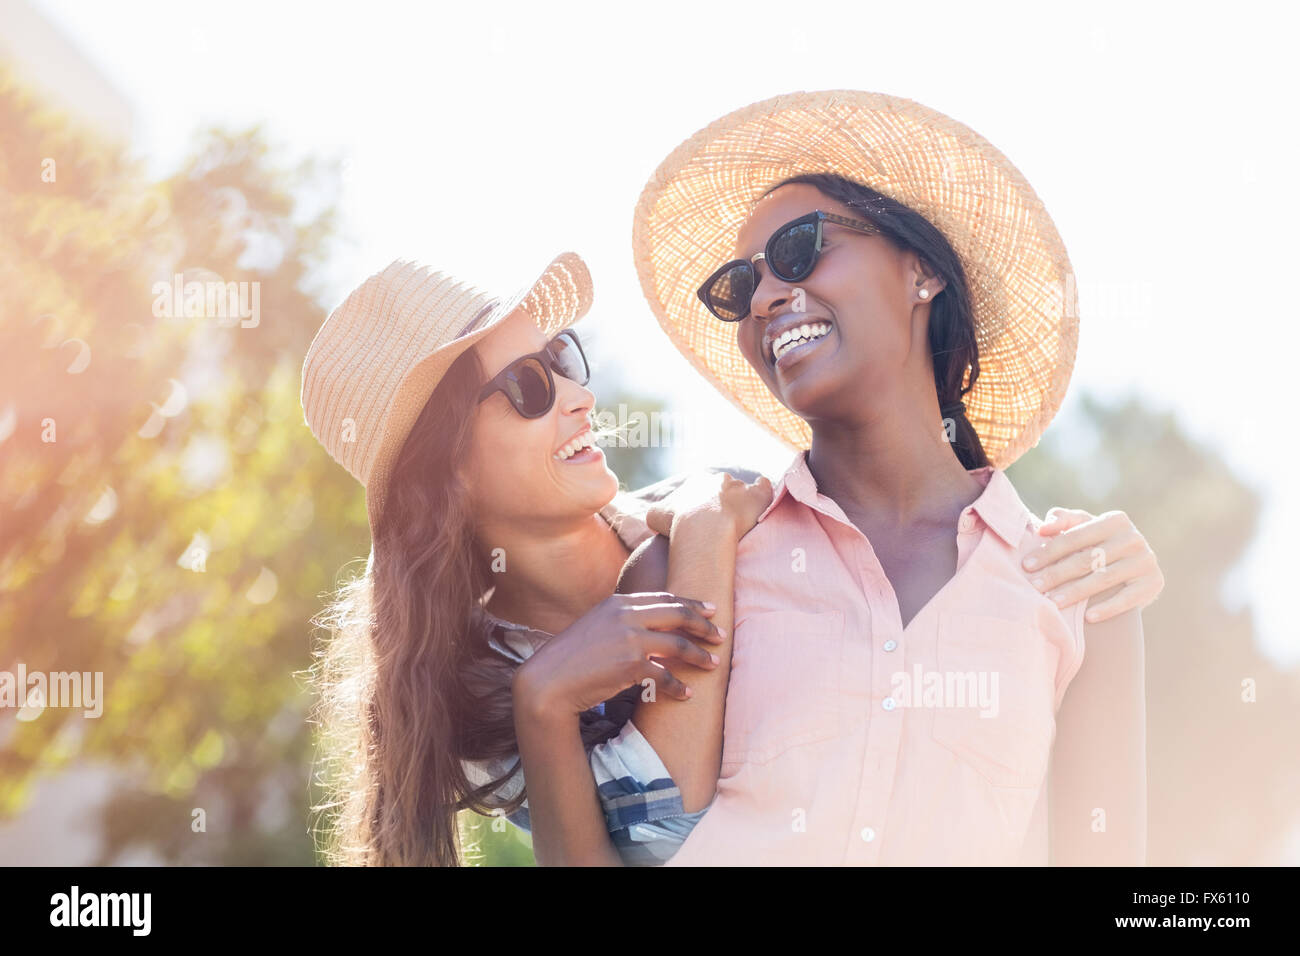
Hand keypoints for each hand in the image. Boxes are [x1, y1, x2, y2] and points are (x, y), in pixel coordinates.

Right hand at [513, 592, 724, 718]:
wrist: (549, 681)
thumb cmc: (571, 659)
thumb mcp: (595, 627)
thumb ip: (621, 622)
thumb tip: (649, 628)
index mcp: (618, 603)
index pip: (664, 598)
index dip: (690, 604)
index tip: (710, 610)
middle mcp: (626, 616)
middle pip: (678, 614)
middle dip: (703, 625)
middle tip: (720, 635)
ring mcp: (630, 639)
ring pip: (678, 644)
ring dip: (698, 656)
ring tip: (712, 664)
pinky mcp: (630, 665)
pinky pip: (665, 675)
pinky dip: (678, 686)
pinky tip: (686, 694)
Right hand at [645, 473, 773, 539]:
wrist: (703, 529)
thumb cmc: (677, 523)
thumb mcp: (655, 516)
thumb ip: (657, 512)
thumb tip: (659, 516)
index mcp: (696, 482)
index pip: (700, 489)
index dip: (701, 504)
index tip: (702, 519)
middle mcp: (718, 480)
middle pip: (722, 488)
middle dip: (721, 501)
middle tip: (721, 522)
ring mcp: (740, 486)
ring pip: (743, 489)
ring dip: (742, 500)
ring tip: (742, 517)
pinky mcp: (758, 495)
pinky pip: (763, 487)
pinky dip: (763, 491)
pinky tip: (761, 501)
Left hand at [1023, 507, 1164, 622]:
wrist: (1134, 567)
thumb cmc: (1098, 544)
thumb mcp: (1084, 528)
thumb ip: (1063, 521)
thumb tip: (1043, 527)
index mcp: (1115, 520)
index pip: (1075, 537)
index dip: (1048, 551)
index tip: (1026, 565)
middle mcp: (1134, 538)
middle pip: (1087, 559)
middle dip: (1057, 574)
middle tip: (1034, 587)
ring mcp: (1146, 561)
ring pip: (1103, 579)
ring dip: (1076, 592)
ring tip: (1053, 603)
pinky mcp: (1154, 582)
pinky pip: (1128, 598)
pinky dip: (1108, 608)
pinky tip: (1087, 618)